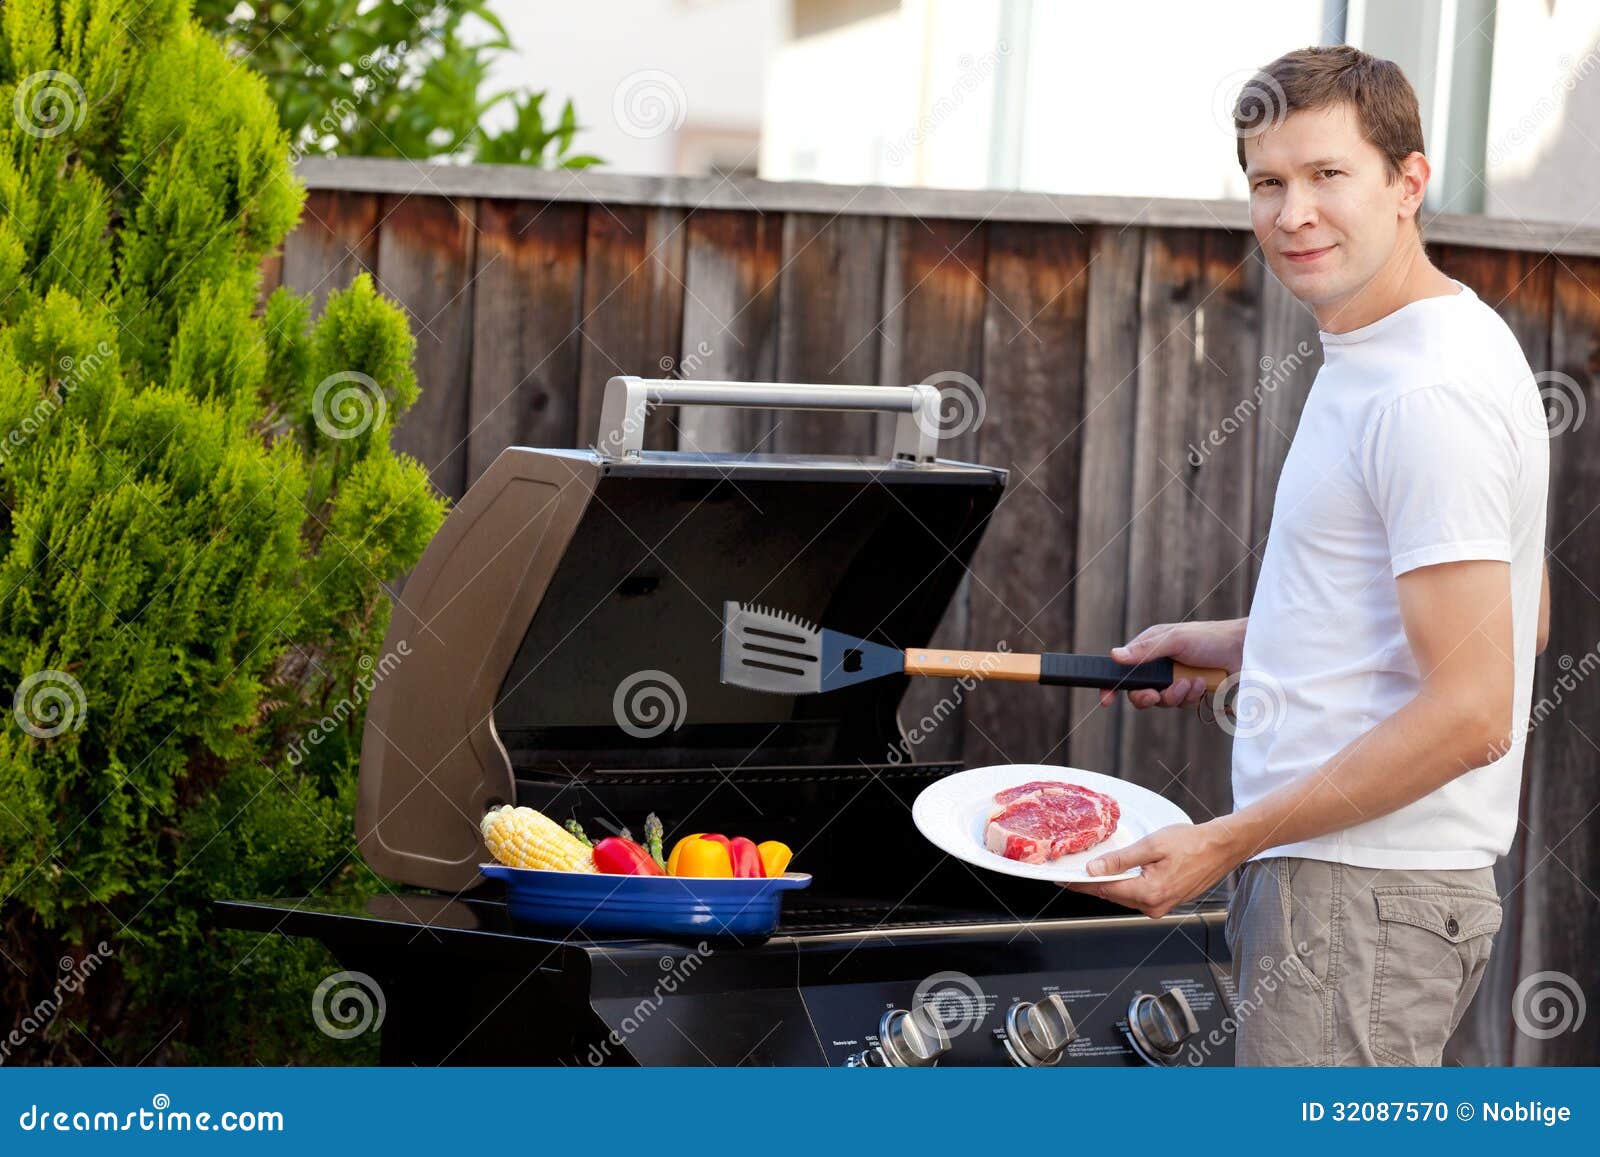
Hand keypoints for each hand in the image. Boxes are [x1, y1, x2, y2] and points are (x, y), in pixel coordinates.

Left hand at [1060, 820, 1242, 917]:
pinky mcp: (1166, 902)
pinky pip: (1137, 895)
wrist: (1220, 848)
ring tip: (1092, 871)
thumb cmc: (1191, 843)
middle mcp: (1154, 906)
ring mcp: (1161, 907)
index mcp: (1149, 893)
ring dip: (1110, 884)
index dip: (1081, 884)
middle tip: (1073, 872)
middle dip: (1093, 884)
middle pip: (1113, 895)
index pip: (1104, 890)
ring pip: (1124, 896)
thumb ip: (1121, 860)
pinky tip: (1118, 874)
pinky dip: (1125, 885)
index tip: (1063, 880)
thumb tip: (1094, 870)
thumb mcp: (1151, 846)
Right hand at [1097, 618, 1246, 709]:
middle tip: (1155, 696)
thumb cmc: (1211, 638)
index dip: (1113, 686)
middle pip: (1140, 692)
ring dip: (1176, 695)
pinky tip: (1202, 686)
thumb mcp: (1175, 640)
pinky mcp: (1192, 691)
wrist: (1246, 651)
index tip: (1107, 700)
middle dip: (1149, 696)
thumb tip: (1115, 656)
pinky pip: (1182, 704)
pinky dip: (1191, 697)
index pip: (1124, 669)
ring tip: (1191, 682)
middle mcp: (1161, 665)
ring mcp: (1176, 679)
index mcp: (1150, 648)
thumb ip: (1146, 650)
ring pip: (1163, 701)